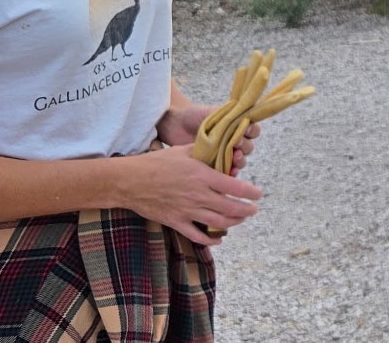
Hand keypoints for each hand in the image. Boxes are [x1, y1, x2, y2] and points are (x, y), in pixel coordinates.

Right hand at [122, 145, 263, 245]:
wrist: (130, 181)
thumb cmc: (156, 163)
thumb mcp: (183, 151)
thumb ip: (204, 151)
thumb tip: (220, 148)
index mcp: (202, 176)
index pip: (235, 187)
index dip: (250, 192)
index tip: (258, 194)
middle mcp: (198, 195)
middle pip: (231, 208)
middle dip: (247, 210)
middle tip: (253, 209)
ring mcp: (188, 211)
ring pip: (219, 223)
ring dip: (234, 222)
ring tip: (241, 219)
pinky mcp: (176, 222)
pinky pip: (198, 236)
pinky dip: (212, 240)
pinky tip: (220, 239)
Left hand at [158, 103, 262, 172]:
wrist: (176, 125)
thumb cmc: (195, 115)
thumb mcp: (214, 112)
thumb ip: (230, 116)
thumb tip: (246, 118)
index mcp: (237, 126)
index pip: (253, 131)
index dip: (252, 131)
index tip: (247, 130)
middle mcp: (233, 140)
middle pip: (248, 148)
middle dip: (245, 147)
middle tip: (237, 145)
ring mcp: (224, 153)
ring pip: (240, 161)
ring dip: (240, 161)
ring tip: (235, 159)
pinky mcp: (215, 164)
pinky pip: (227, 172)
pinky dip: (231, 173)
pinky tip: (231, 172)